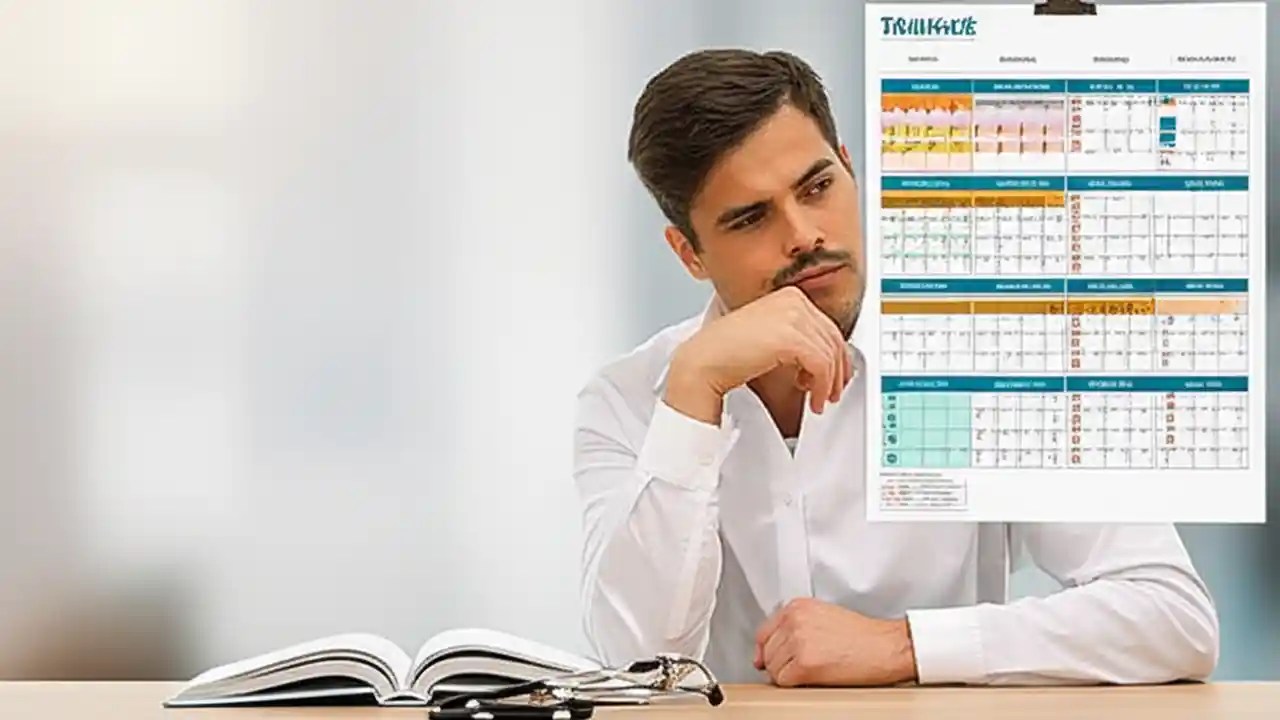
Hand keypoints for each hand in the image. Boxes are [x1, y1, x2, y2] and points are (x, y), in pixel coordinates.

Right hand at [664, 286, 852, 424]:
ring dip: (829, 383)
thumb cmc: (727, 354)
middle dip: (837, 370)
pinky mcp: (791, 337)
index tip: (833, 375)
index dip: (835, 355)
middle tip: (831, 392)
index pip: (827, 325)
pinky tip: (812, 397)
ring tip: (818, 399)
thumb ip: (794, 338)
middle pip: (834, 338)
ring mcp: (793, 316)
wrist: (704, 363)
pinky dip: (821, 386)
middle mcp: (793, 301)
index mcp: (789, 296)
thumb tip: (821, 357)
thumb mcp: (769, 337)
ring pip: (830, 354)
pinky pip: (821, 365)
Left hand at [753, 598, 917, 687]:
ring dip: (788, 675)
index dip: (766, 650)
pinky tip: (812, 679)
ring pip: (774, 668)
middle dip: (779, 663)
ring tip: (810, 672)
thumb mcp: (822, 617)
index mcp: (797, 607)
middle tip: (799, 668)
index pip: (764, 632)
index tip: (767, 660)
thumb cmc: (863, 635)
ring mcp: (798, 641)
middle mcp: (795, 621)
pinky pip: (784, 681)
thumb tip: (767, 653)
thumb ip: (794, 628)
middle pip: (767, 652)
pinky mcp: (805, 664)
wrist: (886, 646)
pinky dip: (795, 684)